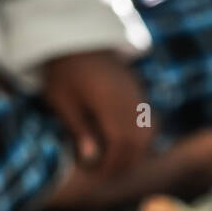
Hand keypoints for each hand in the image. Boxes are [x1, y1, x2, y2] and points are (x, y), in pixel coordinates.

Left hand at [42, 50, 151, 175]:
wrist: (76, 37)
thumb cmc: (64, 70)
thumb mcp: (62, 100)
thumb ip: (79, 129)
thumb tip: (91, 158)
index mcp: (110, 104)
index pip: (120, 144)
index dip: (111, 163)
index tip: (97, 173)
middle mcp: (130, 101)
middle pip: (137, 142)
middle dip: (124, 161)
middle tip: (107, 173)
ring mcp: (137, 96)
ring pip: (147, 133)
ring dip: (136, 151)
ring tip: (118, 160)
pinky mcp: (138, 92)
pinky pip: (149, 120)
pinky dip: (142, 136)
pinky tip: (127, 142)